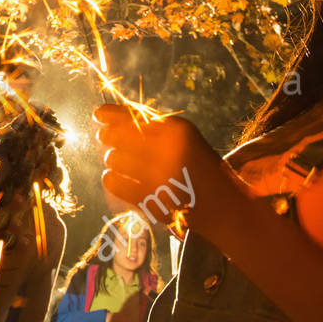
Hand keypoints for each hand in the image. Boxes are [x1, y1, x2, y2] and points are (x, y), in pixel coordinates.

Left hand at [95, 103, 241, 237]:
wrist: (224, 207)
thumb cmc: (196, 165)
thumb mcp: (184, 137)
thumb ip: (152, 124)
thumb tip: (106, 115)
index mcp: (177, 130)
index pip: (132, 116)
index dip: (109, 115)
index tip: (98, 114)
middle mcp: (168, 151)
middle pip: (116, 136)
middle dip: (108, 136)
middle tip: (106, 139)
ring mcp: (158, 178)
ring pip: (112, 159)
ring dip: (113, 160)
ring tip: (122, 162)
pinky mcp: (150, 201)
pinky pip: (112, 182)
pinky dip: (111, 179)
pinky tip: (117, 177)